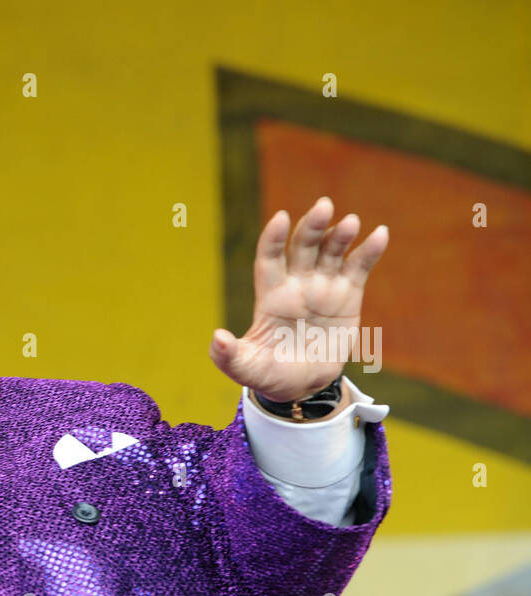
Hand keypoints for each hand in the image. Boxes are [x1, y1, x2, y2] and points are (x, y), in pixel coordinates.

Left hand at [209, 196, 388, 401]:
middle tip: (323, 206)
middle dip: (311, 226)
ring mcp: (324, 285)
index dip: (273, 239)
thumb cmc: (269, 373)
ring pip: (332, 251)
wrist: (303, 385)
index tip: (280, 219)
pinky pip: (359, 266)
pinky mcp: (348, 293)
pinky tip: (380, 235)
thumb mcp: (246, 368)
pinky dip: (369, 250)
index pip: (269, 259)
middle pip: (302, 246)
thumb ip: (229, 355)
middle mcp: (297, 283)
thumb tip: (218, 338)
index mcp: (271, 295)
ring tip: (349, 222)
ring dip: (340, 234)